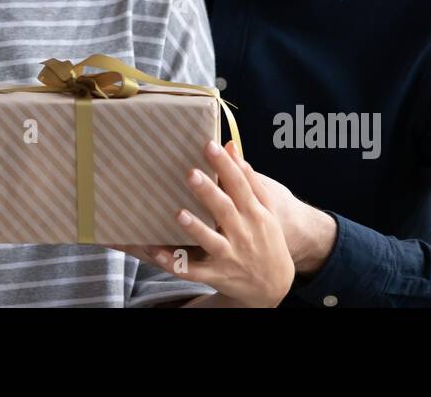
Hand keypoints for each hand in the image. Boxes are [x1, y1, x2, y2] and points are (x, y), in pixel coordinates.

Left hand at [112, 140, 295, 306]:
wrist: (274, 285)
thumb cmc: (266, 238)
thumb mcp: (266, 210)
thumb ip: (249, 180)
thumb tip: (232, 148)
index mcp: (254, 214)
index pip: (240, 185)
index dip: (225, 166)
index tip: (210, 146)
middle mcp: (243, 233)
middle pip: (225, 210)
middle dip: (208, 192)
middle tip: (190, 173)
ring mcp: (230, 256)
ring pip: (211, 242)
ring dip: (195, 229)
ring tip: (179, 213)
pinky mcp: (217, 275)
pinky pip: (193, 271)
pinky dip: (176, 263)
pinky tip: (156, 251)